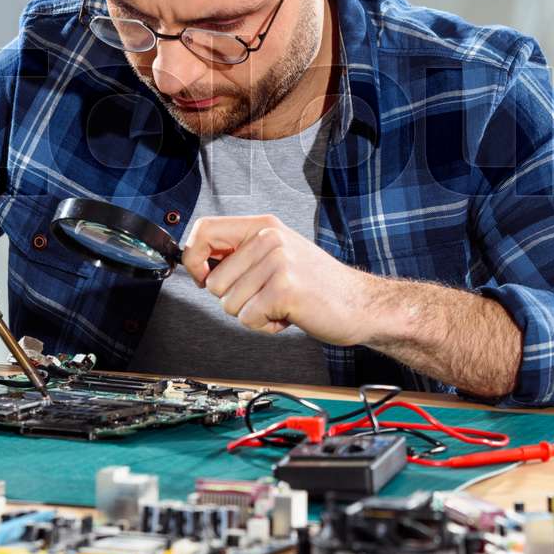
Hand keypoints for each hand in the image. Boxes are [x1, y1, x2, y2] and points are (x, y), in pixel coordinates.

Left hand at [181, 215, 378, 346]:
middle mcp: (270, 239)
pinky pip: (248, 319)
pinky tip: (287, 315)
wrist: (360, 303)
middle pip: (214, 282)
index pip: (204, 230)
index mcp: (265, 227)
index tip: (204, 277)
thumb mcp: (278, 255)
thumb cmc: (317, 284)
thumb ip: (241, 253)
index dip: (193, 259)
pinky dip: (265, 326)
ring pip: (229, 304)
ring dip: (252, 314)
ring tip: (280, 304)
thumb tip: (196, 263)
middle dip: (234, 299)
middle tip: (267, 295)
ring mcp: (278, 263)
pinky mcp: (284, 289)